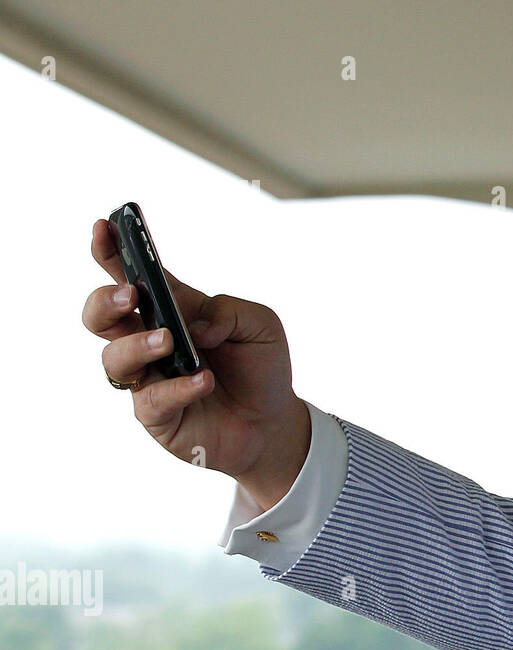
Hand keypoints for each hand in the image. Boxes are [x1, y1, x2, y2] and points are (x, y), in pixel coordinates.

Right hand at [83, 218, 310, 509]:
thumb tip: (195, 325)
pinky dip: (178, 387)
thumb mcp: (261, 325)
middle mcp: (150, 341)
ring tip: (170, 341)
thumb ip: (229, 310)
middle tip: (132, 296)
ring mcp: (148, 379)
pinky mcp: (157, 416)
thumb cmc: (261, 367)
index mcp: (172, 309)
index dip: (111, 249)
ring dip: (138, 344)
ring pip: (114, 358)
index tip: (104, 225)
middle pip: (102, 315)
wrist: (274, 423)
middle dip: (106, 300)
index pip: (130, 274)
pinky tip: (205, 380)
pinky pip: (151, 400)